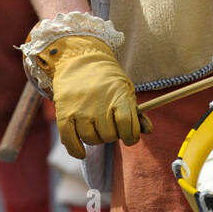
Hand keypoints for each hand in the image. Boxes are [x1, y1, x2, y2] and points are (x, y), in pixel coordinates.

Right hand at [35, 34, 150, 156]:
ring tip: (96, 127)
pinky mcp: (64, 114)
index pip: (128, 125)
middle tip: (110, 125)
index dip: (131, 135)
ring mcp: (80, 110)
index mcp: (118, 96)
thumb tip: (149, 130)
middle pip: (110, 135)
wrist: (79, 60)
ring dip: (96, 138)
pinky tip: (81, 151)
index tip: (130, 136)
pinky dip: (76, 150)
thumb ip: (136, 112)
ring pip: (91, 139)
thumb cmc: (107, 80)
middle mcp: (99, 104)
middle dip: (113, 135)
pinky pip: (70, 141)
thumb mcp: (126, 90)